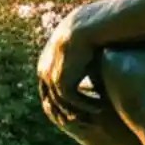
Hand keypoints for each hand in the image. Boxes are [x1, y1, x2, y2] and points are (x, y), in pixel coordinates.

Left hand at [37, 10, 101, 127]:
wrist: (83, 26)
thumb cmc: (85, 30)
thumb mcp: (81, 43)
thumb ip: (80, 55)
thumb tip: (88, 59)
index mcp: (45, 61)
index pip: (49, 86)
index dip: (63, 97)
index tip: (80, 104)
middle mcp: (43, 71)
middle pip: (51, 98)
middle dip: (67, 110)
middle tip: (86, 118)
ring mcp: (50, 78)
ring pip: (63, 103)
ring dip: (80, 110)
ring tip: (96, 115)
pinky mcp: (61, 82)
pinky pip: (72, 100)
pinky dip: (86, 106)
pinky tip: (100, 107)